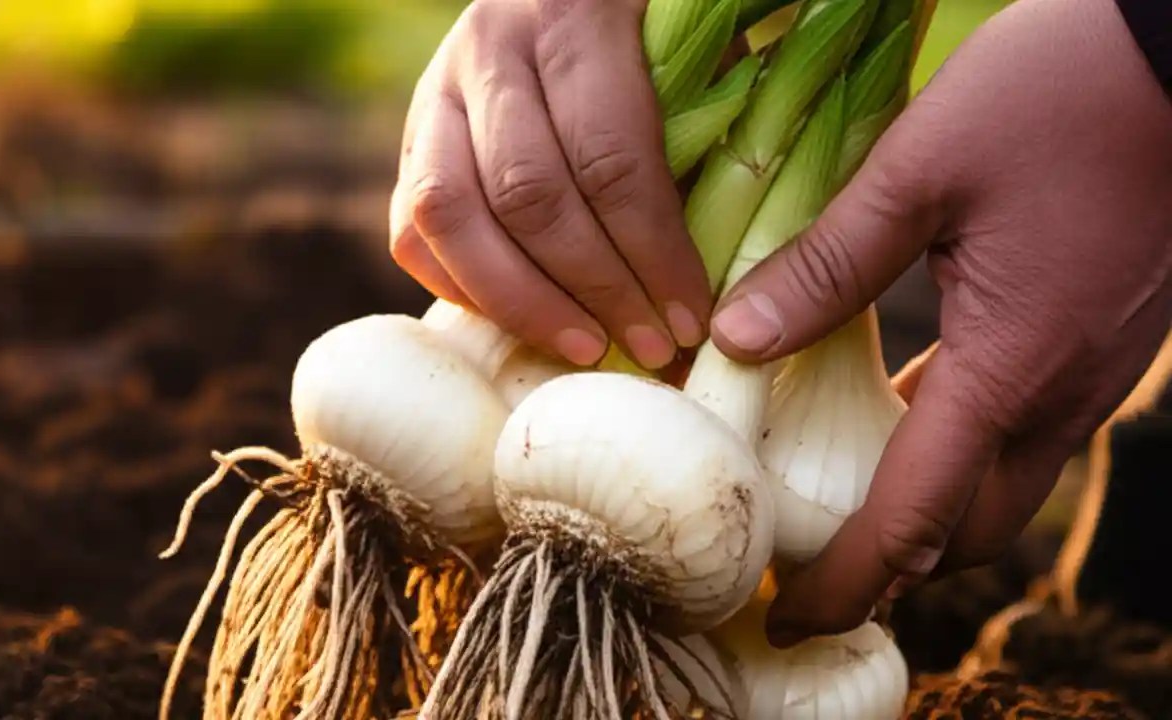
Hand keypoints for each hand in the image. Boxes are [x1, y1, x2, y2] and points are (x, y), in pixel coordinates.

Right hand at [388, 0, 712, 369]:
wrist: (568, 1)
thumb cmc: (659, 42)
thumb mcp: (697, 67)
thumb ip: (702, 148)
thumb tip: (717, 288)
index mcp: (576, 13)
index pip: (610, 160)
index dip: (652, 255)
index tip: (690, 319)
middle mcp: (491, 45)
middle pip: (529, 196)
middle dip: (595, 289)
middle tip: (647, 347)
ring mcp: (435, 90)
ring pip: (451, 216)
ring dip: (522, 302)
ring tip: (585, 347)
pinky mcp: (408, 138)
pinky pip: (412, 231)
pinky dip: (464, 289)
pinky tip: (525, 321)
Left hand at [709, 0, 1171, 646]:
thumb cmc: (1059, 97)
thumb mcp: (923, 171)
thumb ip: (827, 265)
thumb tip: (736, 339)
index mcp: (1010, 369)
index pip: (915, 518)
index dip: (849, 582)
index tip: (791, 615)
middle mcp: (1059, 394)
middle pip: (966, 530)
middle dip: (890, 567)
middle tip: (808, 568)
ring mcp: (1089, 374)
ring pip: (1000, 488)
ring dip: (924, 515)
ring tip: (842, 508)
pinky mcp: (1096, 343)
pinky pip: (1020, 434)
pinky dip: (956, 455)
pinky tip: (904, 416)